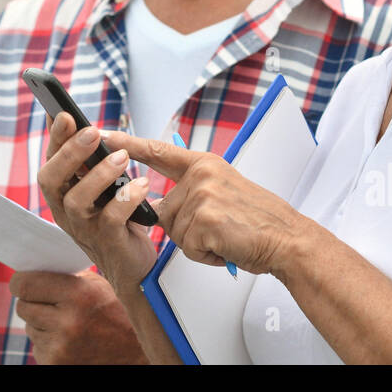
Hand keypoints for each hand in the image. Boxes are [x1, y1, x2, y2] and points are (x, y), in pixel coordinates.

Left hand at [10, 270, 147, 363]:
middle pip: (23, 307)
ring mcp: (61, 348)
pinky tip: (69, 340)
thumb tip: (32, 272)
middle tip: (47, 302)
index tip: (22, 282)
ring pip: (29, 328)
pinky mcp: (57, 365)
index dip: (20, 281)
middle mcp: (67, 323)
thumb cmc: (117, 312)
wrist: (138, 352)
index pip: (25, 285)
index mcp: (78, 295)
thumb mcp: (97, 285)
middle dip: (32, 302)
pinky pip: (38, 347)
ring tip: (66, 323)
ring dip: (41, 324)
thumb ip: (65, 278)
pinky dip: (48, 343)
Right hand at [36, 112, 157, 293]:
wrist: (134, 266)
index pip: (49, 162)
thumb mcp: (100, 187)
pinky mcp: (107, 242)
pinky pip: (110, 219)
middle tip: (93, 132)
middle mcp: (65, 211)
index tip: (65, 113)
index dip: (55, 138)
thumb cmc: (116, 218)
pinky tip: (142, 185)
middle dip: (70, 153)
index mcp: (62, 194)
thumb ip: (88, 161)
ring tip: (122, 158)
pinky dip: (126, 198)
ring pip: (77, 200)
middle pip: (51, 180)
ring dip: (99, 175)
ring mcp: (83, 229)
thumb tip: (78, 122)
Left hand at [102, 133, 303, 276]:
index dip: (130, 143)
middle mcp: (201, 174)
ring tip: (225, 237)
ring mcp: (202, 195)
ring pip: (175, 232)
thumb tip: (160, 206)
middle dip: (185, 229)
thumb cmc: (256, 222)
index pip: (159, 151)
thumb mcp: (222, 192)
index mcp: (204, 164)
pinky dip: (205, 255)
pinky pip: (187, 247)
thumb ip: (193, 190)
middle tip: (219, 228)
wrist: (287, 239)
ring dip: (197, 244)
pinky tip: (226, 246)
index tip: (105, 135)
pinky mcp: (204, 220)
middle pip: (164, 210)